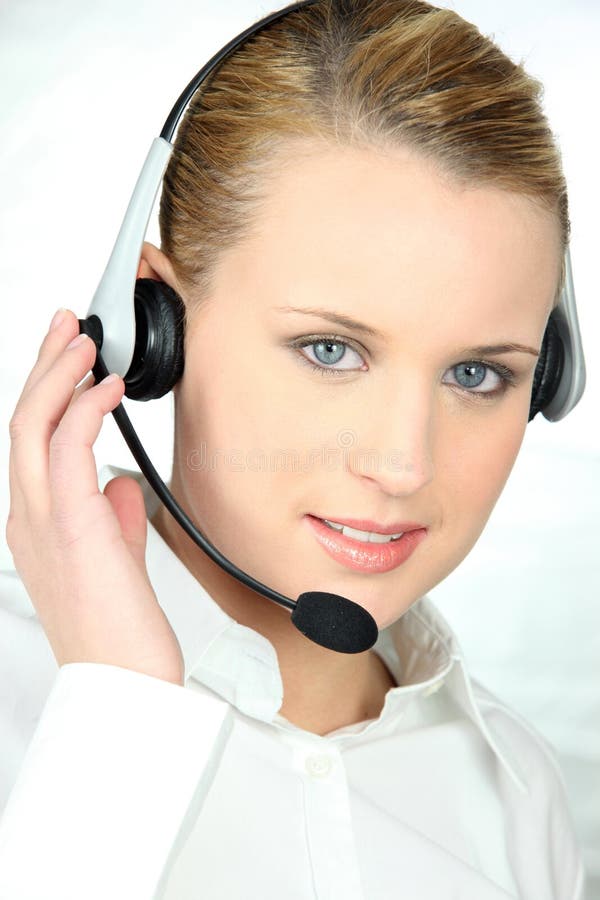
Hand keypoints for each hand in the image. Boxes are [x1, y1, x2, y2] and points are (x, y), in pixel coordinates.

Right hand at [6, 308, 183, 685]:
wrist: (122, 683)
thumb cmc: (117, 630)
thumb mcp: (113, 560)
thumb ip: (112, 519)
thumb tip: (118, 484)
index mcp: (35, 524)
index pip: (30, 443)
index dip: (46, 394)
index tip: (69, 361)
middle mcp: (28, 516)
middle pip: (21, 421)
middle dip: (43, 366)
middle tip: (64, 327)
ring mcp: (43, 520)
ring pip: (34, 426)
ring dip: (60, 376)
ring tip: (83, 341)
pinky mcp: (72, 524)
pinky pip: (70, 450)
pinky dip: (87, 409)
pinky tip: (108, 388)